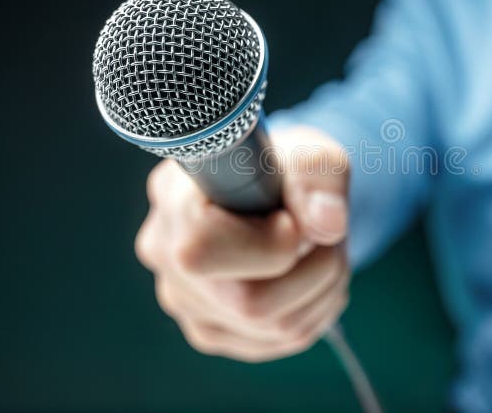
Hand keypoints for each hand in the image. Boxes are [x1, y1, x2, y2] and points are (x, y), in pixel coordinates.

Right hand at [135, 127, 350, 362]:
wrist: (277, 195)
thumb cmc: (286, 169)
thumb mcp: (311, 152)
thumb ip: (318, 174)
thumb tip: (328, 223)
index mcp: (173, 195)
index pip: (202, 247)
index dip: (266, 242)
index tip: (291, 220)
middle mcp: (162, 252)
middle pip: (249, 302)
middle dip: (314, 270)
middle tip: (325, 235)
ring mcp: (182, 299)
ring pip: (274, 326)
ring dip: (323, 289)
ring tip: (323, 250)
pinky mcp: (208, 330)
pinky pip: (279, 340)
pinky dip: (315, 310)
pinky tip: (310, 276)